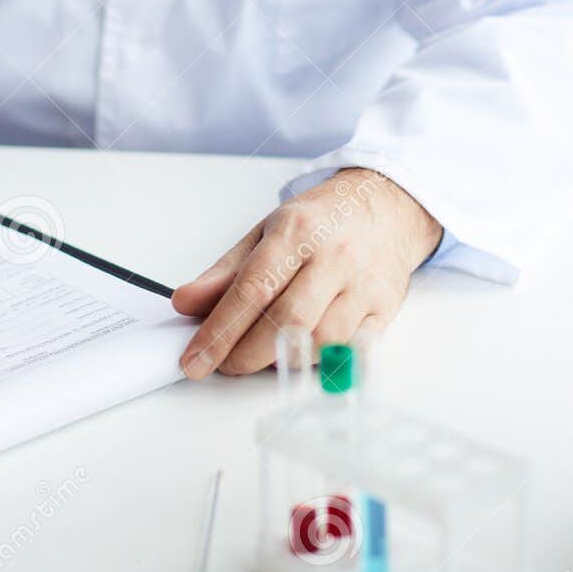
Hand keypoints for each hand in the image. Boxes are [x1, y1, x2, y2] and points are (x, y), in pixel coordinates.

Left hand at [171, 168, 441, 378]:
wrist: (387, 207)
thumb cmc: (322, 221)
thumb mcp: (266, 233)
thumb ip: (224, 272)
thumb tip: (185, 304)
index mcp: (297, 231)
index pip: (252, 289)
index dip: (219, 331)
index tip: (195, 359)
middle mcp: (334, 256)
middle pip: (287, 322)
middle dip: (247, 354)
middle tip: (224, 364)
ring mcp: (364, 284)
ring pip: (320, 342)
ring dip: (283, 360)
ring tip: (264, 352)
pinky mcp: (385, 309)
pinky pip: (350, 352)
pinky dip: (319, 361)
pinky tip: (301, 352)